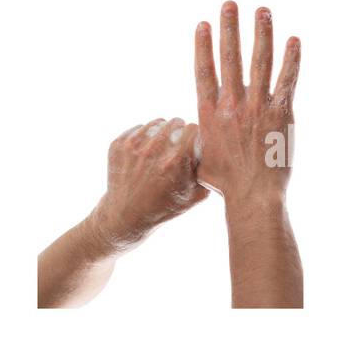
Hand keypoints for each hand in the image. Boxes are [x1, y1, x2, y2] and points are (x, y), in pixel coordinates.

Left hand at [93, 119, 206, 248]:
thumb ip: (209, 173)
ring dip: (163, 131)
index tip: (194, 142)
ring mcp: (133, 146)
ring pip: (156, 122)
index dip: (196, 135)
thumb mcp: (195, 196)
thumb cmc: (165, 207)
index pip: (193, 129)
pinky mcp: (118, 144)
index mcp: (175, 161)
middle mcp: (153, 150)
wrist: (126, 216)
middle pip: (175, 122)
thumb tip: (219, 153)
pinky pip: (138, 128)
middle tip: (179, 143)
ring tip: (163, 146)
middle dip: (180, 131)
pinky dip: (144, 137)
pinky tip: (146, 151)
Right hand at [194, 3, 299, 204]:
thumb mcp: (200, 159)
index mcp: (209, 114)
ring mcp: (257, 107)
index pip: (204, 71)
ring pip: (260, 61)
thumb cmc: (226, 184)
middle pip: (230, 58)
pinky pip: (287, 80)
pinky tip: (294, 40)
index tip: (202, 24)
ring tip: (262, 10)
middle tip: (230, 4)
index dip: (203, 46)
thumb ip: (198, 140)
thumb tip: (192, 135)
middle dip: (230, 28)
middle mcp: (232, 105)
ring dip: (261, 33)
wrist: (253, 196)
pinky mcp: (282, 113)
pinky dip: (291, 59)